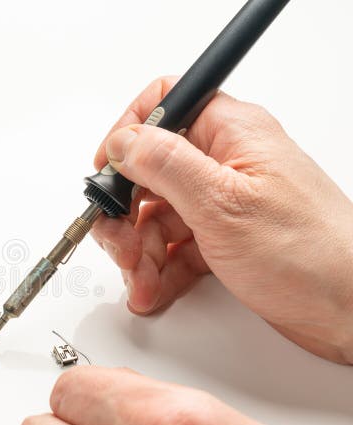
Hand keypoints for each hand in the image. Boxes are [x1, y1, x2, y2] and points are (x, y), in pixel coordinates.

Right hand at [90, 77, 352, 363]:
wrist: (352, 310)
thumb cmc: (311, 253)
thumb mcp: (224, 204)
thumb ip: (166, 165)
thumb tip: (123, 141)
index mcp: (231, 134)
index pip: (166, 104)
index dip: (128, 134)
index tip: (107, 172)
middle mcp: (225, 164)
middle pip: (149, 171)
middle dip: (127, 213)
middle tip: (123, 244)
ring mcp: (223, 204)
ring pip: (156, 216)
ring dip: (138, 251)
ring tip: (142, 281)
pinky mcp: (223, 240)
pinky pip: (172, 247)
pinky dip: (157, 271)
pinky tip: (155, 291)